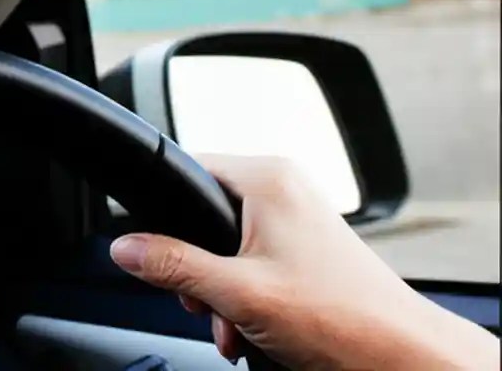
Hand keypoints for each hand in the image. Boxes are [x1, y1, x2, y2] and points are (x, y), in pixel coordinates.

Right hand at [108, 154, 499, 369]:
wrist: (401, 353)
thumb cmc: (342, 317)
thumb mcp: (237, 292)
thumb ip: (173, 265)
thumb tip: (124, 247)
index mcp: (268, 179)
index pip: (187, 172)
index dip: (166, 219)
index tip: (159, 256)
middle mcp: (283, 189)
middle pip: (203, 215)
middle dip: (196, 269)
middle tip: (206, 303)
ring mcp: (297, 217)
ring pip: (226, 244)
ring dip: (220, 291)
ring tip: (235, 325)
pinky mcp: (305, 246)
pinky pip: (252, 259)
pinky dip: (244, 294)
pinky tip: (251, 327)